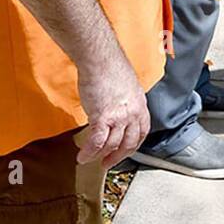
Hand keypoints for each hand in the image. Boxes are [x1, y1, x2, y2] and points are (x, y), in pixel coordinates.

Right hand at [77, 50, 150, 168]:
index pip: (141, 133)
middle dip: (117, 156)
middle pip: (128, 144)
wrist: (100, 59)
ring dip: (99, 155)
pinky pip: (96, 142)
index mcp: (140, 106)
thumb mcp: (127, 87)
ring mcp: (119, 117)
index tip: (124, 152)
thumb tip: (117, 109)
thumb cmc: (110, 67)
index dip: (132, 146)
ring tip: (90, 159)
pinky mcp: (103, 118)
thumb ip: (125, 101)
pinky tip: (82, 156)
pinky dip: (89, 152)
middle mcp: (133, 114)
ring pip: (111, 145)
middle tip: (107, 163)